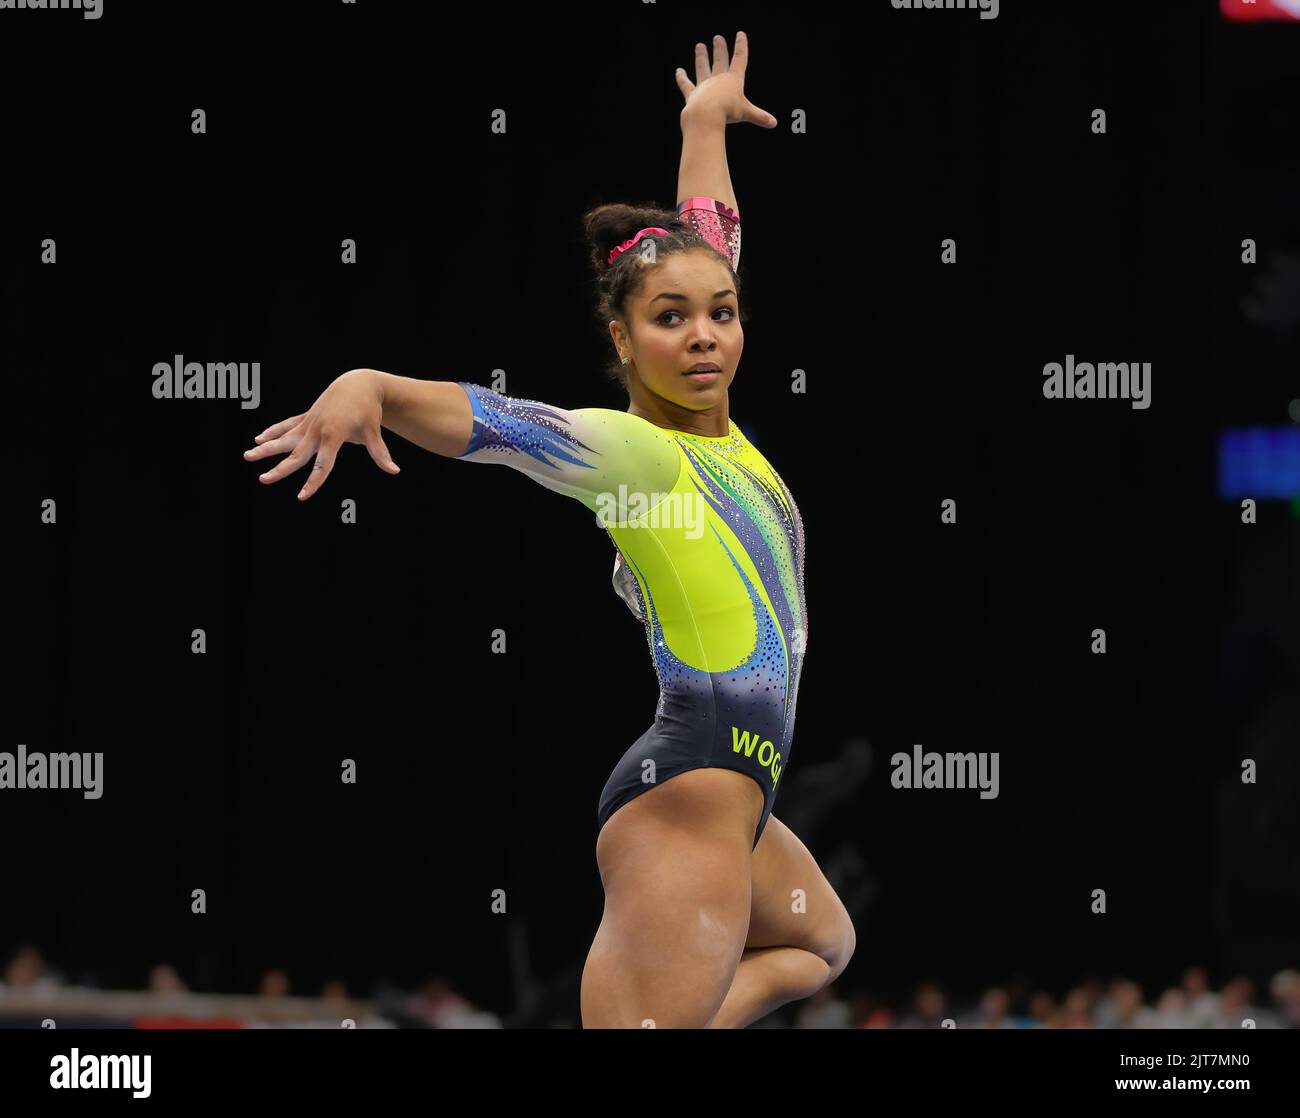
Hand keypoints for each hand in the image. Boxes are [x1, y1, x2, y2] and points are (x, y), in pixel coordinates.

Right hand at [242, 368, 398, 500]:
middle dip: (280, 468)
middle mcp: (317, 429)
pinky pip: (287, 426)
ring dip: (267, 448)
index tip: (302, 496)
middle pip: (297, 454)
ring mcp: (310, 422)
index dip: (313, 482)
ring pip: (285, 438)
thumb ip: (380, 453)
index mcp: (333, 435)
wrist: (358, 383)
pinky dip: (274, 432)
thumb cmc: (368, 410)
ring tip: (248, 456)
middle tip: (264, 479)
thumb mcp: (374, 431)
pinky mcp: (307, 417)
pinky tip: (259, 440)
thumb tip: (394, 471)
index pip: (322, 465)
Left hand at [675, 31, 775, 128]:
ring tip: (699, 46)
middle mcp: (718, 79)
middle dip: (719, 48)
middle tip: (717, 38)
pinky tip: (679, 71)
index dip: (741, 46)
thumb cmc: (728, 112)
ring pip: (702, 67)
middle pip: (720, 60)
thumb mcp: (746, 113)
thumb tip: (773, 123)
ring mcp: (704, 85)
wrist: (706, 115)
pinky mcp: (692, 94)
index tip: (740, 34)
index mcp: (733, 79)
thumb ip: (759, 117)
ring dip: (701, 57)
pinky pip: (686, 84)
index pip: (740, 59)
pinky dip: (681, 78)